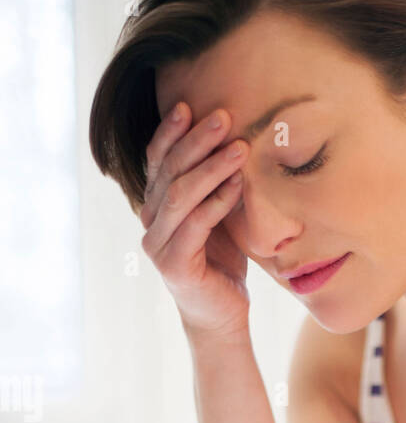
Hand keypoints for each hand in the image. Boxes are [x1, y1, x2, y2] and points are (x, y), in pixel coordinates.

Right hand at [139, 102, 250, 342]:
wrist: (222, 318)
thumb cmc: (223, 265)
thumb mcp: (220, 218)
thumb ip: (217, 187)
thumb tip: (236, 142)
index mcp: (156, 207)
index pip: (157, 161)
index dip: (169, 132)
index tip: (188, 104)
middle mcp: (150, 223)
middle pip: (168, 171)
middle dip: (196, 141)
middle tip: (223, 117)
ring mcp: (158, 244)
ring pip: (180, 194)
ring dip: (210, 166)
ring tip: (239, 146)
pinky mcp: (174, 264)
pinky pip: (196, 223)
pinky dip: (218, 200)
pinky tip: (237, 183)